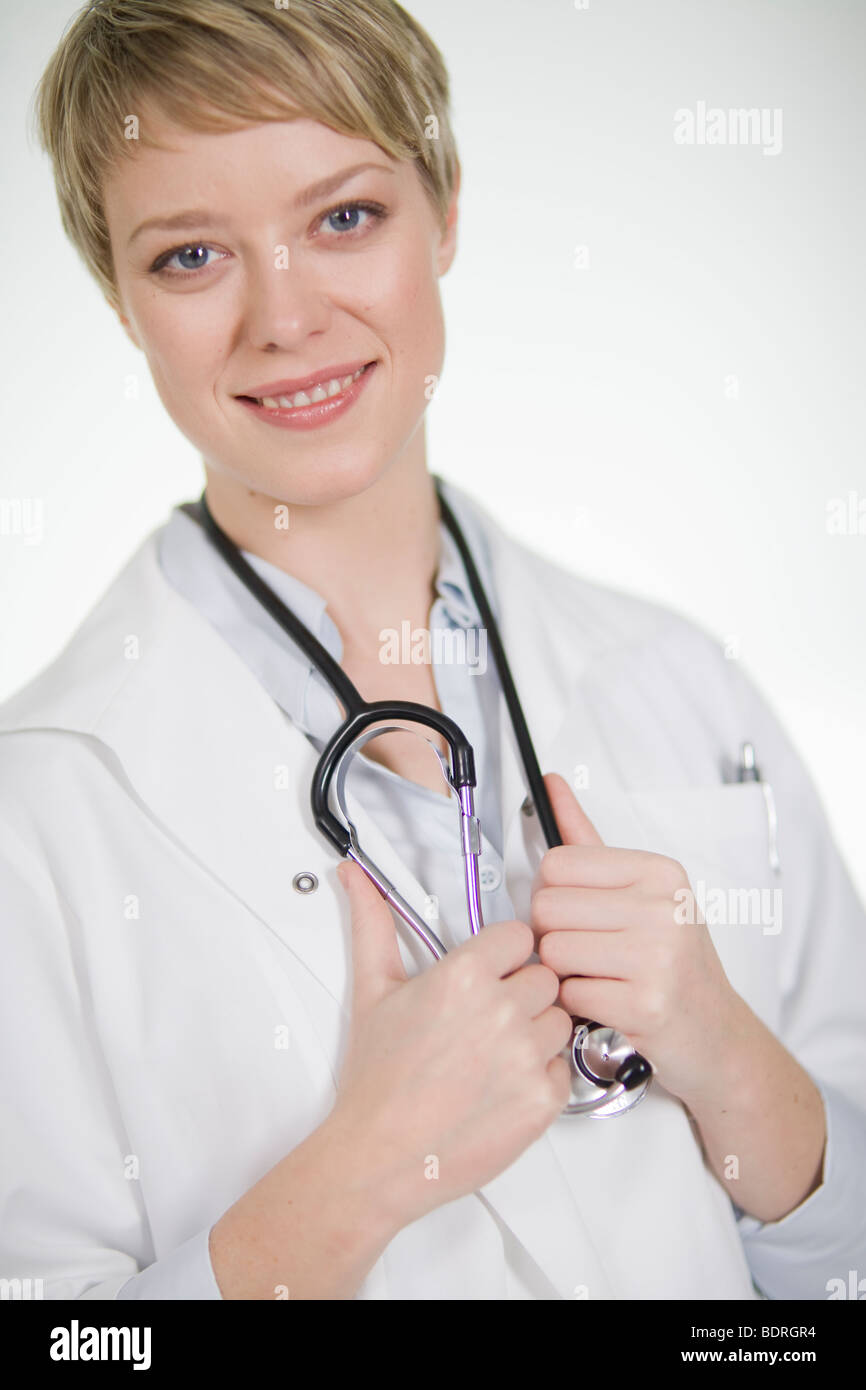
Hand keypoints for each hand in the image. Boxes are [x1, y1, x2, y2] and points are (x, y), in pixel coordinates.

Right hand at [329, 859, 573, 1229]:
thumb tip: (356, 877)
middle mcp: (500, 1012)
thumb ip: (372, 923)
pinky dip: (540, 1074)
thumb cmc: (377, 1080)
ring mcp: (525, 1057)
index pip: (520, 936)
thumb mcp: (373, 991)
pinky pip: (562, 1066)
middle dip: (520, 992)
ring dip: (535, 1031)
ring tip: (492, 1052)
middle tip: (485, 1019)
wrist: (380, 1156)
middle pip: (543, 976)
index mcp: (464, 976)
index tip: (490, 972)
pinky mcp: (542, 1100)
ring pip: (559, 1018)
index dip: (504, 954)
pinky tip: (502, 1082)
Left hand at [531, 772, 742, 1102]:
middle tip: (584, 951)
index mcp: (658, 872)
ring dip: (562, 973)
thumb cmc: (672, 961)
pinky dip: (576, 1006)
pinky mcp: (647, 1005)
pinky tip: (605, 1003)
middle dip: (552, 935)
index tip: (575, 913)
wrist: (718, 1034)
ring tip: (596, 977)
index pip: (556, 864)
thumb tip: (551, 784)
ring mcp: (658, 957)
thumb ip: (587, 839)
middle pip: (546, 907)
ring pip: (552, 952)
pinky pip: (569, 995)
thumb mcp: (640, 891)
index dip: (551, 894)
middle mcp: (663, 908)